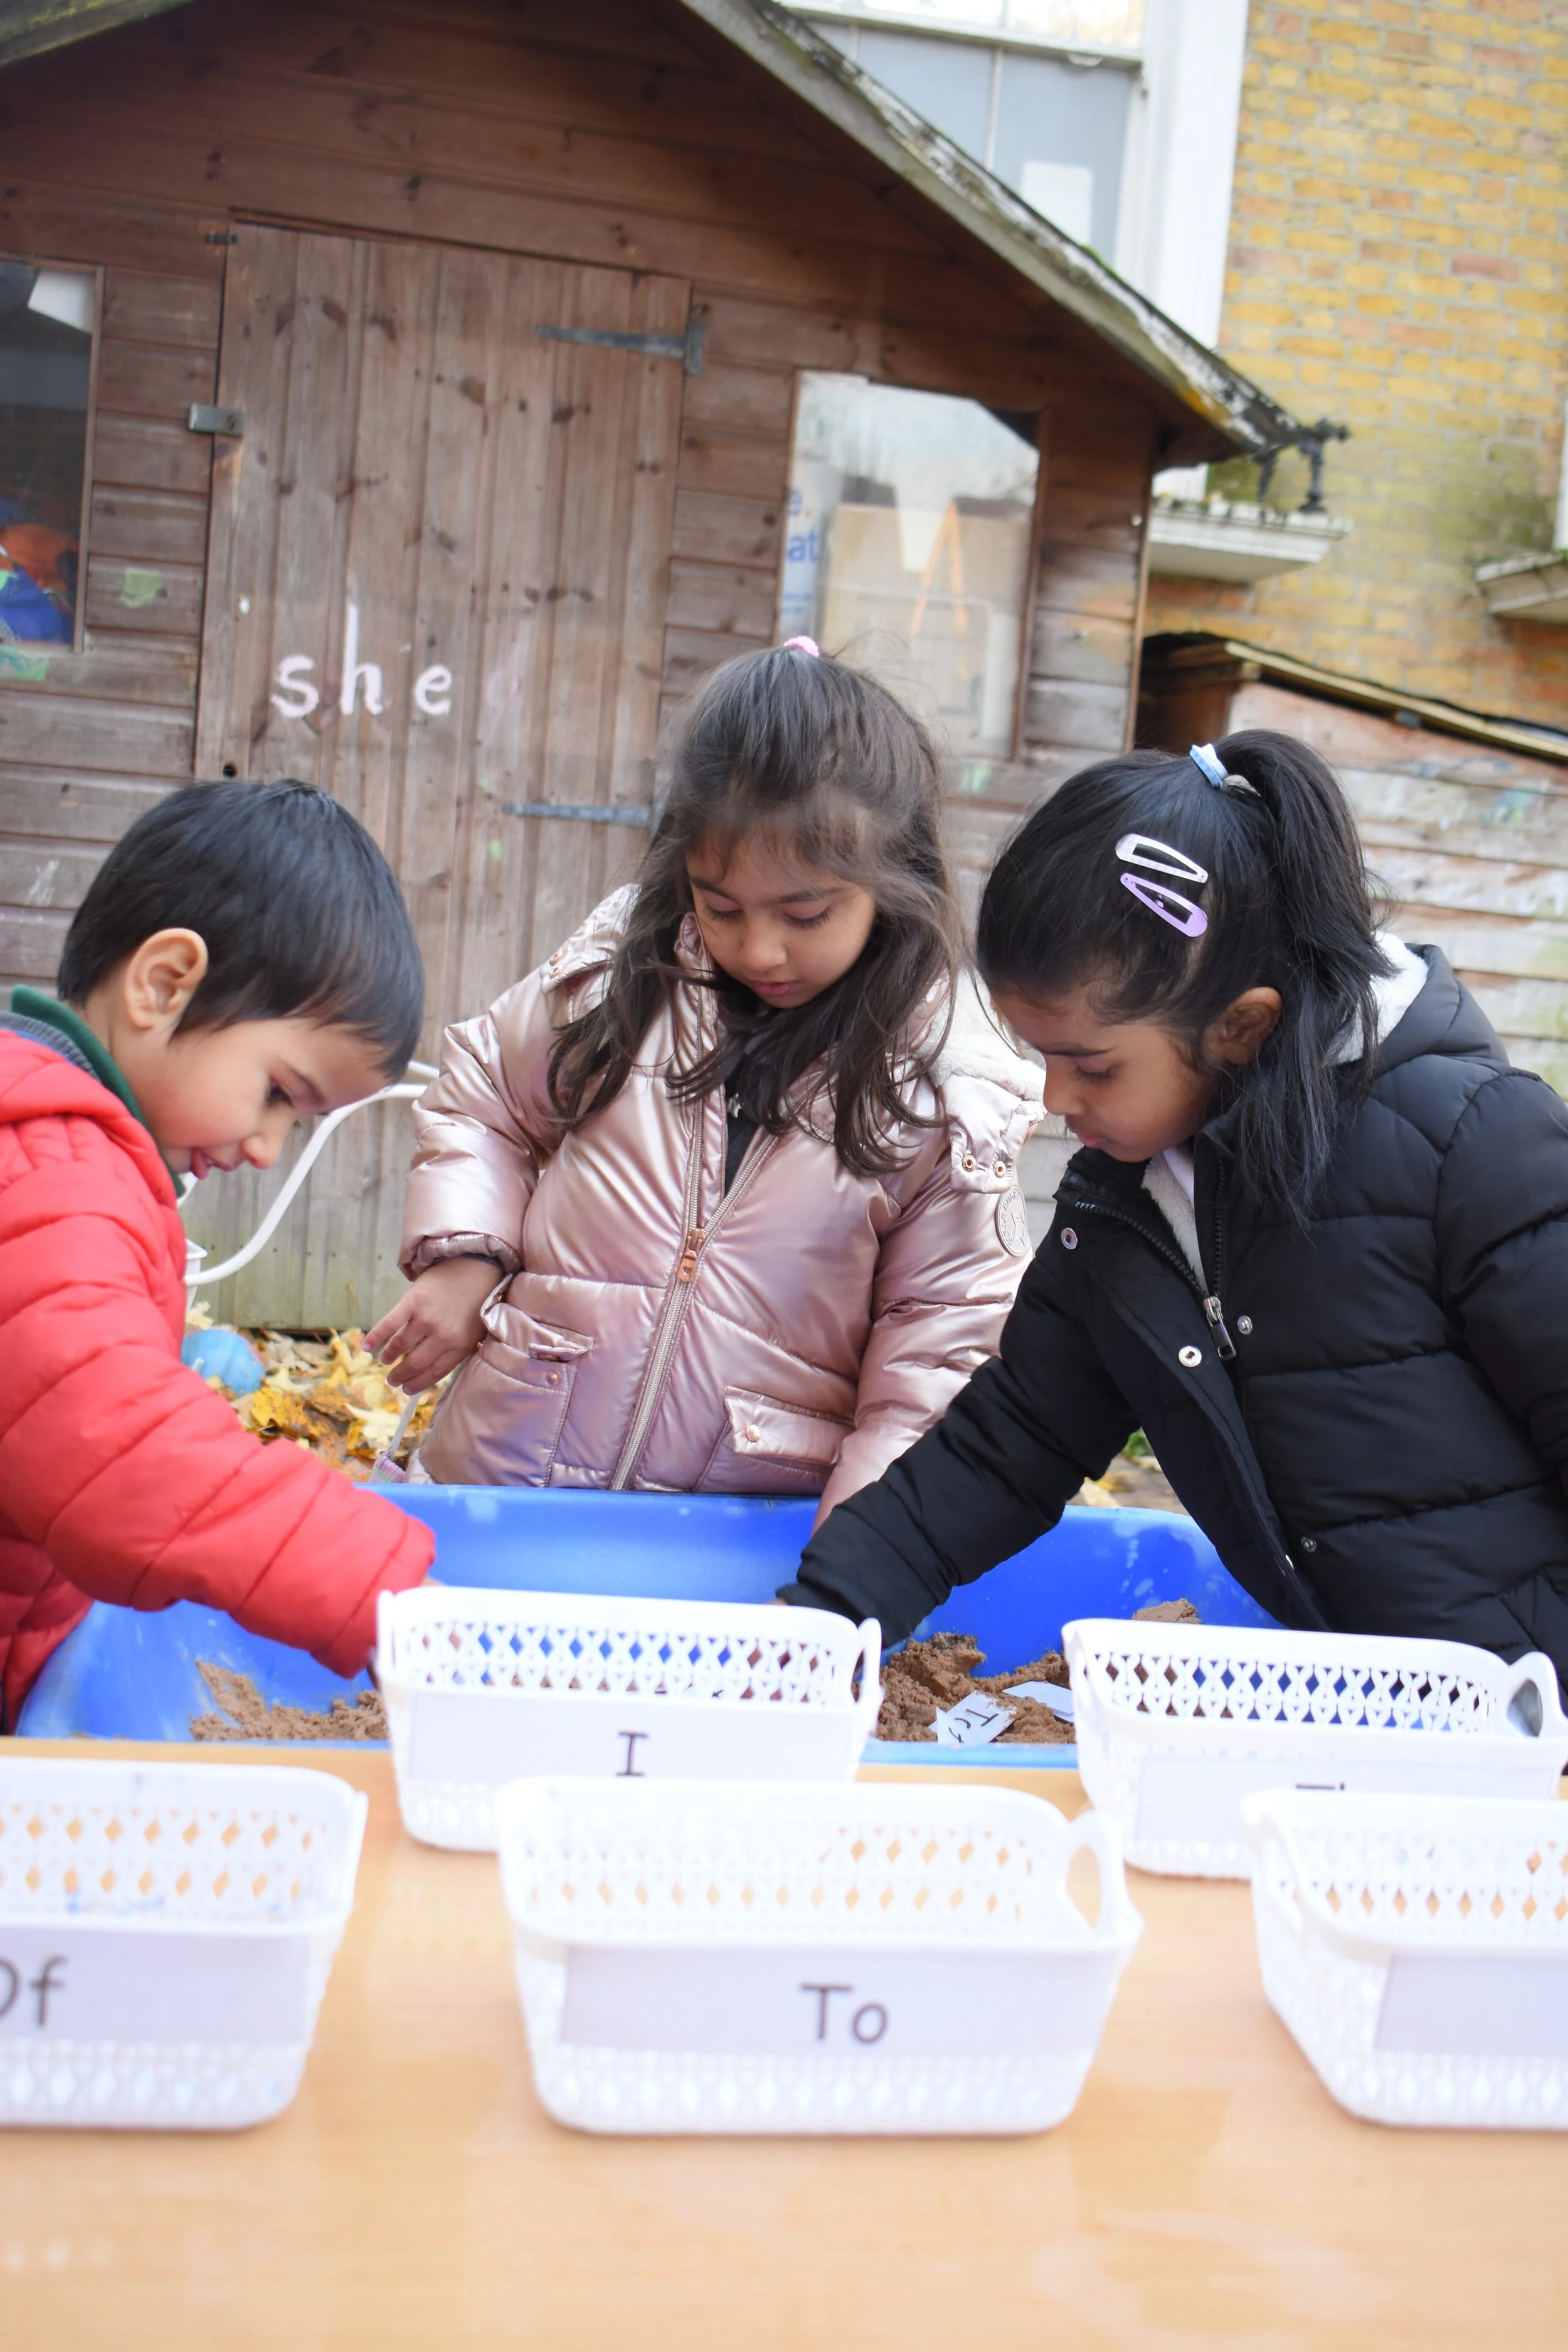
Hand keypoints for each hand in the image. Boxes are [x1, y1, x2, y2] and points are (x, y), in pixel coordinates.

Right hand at [367, 1257, 500, 1392]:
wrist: (475, 1267)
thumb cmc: (476, 1302)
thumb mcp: (475, 1332)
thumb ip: (458, 1351)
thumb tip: (436, 1371)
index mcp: (459, 1346)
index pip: (434, 1373)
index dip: (418, 1384)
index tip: (407, 1390)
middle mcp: (442, 1336)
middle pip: (415, 1363)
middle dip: (400, 1376)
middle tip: (392, 1380)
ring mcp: (425, 1318)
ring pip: (401, 1345)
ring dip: (389, 1357)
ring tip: (385, 1361)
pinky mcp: (412, 1302)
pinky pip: (389, 1324)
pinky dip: (376, 1336)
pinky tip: (367, 1347)